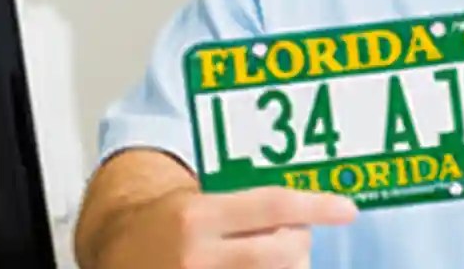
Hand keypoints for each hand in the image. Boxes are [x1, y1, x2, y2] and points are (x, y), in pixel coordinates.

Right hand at [96, 185, 357, 268]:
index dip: (316, 207)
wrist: (117, 250)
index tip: (347, 209)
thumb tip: (306, 211)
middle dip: (301, 244)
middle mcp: (197, 254)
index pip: (272, 206)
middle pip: (282, 251)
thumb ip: (245, 207)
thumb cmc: (166, 224)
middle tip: (296, 238)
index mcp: (197, 216)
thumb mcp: (199, 202)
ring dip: (289, 267)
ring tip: (276, 258)